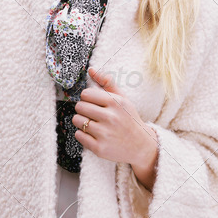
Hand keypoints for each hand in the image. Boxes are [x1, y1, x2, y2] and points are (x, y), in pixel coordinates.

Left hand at [73, 66, 158, 190]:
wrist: (140, 145)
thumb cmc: (129, 119)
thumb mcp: (123, 99)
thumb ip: (107, 83)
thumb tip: (90, 69)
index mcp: (115, 103)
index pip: (86, 94)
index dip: (87, 98)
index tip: (93, 102)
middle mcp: (110, 117)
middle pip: (80, 107)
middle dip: (83, 109)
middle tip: (92, 114)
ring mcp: (105, 134)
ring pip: (77, 121)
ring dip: (81, 121)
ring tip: (91, 123)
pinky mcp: (99, 148)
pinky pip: (78, 135)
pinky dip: (82, 134)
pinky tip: (92, 134)